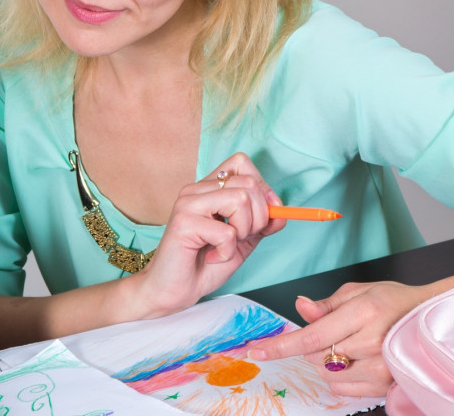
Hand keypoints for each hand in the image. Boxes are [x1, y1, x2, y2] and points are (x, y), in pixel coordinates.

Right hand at [132, 152, 284, 317]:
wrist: (172, 292)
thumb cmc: (203, 265)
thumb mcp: (241, 241)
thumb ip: (261, 223)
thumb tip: (281, 211)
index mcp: (208, 188)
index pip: (241, 162)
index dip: (261, 187)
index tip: (263, 215)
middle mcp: (195, 189)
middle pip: (248, 183)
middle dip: (259, 217)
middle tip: (239, 238)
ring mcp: (188, 203)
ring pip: (240, 199)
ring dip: (243, 231)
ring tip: (224, 246)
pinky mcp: (184, 222)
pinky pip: (227, 231)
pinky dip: (227, 251)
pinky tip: (212, 256)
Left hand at [246, 280, 430, 396]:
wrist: (430, 318)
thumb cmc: (393, 301)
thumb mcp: (357, 292)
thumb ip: (325, 305)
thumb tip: (300, 306)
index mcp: (362, 313)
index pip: (312, 336)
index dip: (281, 346)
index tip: (256, 351)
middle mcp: (372, 342)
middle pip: (317, 357)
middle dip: (314, 346)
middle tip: (337, 331)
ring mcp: (381, 367)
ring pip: (328, 375)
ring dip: (328, 362)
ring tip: (352, 344)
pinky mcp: (385, 384)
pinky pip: (343, 387)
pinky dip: (341, 375)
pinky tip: (358, 359)